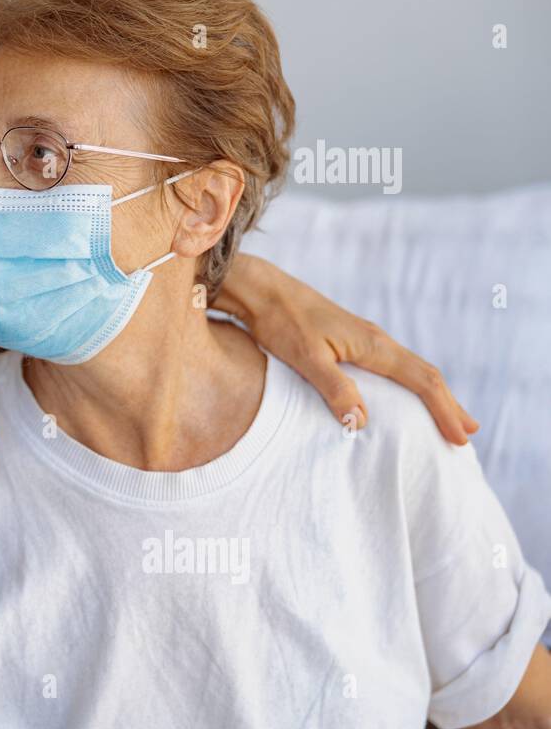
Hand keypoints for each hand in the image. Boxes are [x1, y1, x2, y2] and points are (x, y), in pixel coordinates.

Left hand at [217, 255, 479, 444]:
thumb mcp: (305, 357)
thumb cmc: (280, 321)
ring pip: (409, 370)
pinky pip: (391, 367)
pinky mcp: (349, 341)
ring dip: (430, 395)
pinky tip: (401, 398)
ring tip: (445, 419)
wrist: (261, 290)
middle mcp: (376, 340)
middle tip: (467, 435)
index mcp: (373, 344)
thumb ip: (334, 387)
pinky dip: (407, 386)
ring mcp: (364, 339)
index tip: (459, 437)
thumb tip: (363, 421)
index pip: (423, 380)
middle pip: (425, 375)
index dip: (444, 409)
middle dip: (448, 405)